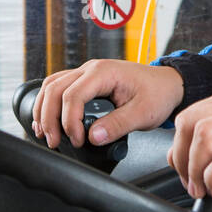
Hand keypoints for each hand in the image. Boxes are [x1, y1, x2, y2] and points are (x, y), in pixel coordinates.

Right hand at [31, 59, 183, 149]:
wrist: (167, 84)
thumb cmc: (158, 93)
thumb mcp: (143, 113)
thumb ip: (118, 125)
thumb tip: (93, 137)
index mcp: (104, 72)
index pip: (73, 96)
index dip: (69, 121)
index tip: (78, 141)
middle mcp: (91, 69)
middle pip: (55, 89)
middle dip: (49, 117)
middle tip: (53, 142)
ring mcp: (86, 74)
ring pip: (52, 86)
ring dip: (44, 110)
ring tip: (44, 134)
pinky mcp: (86, 82)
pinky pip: (59, 87)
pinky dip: (49, 104)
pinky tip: (47, 120)